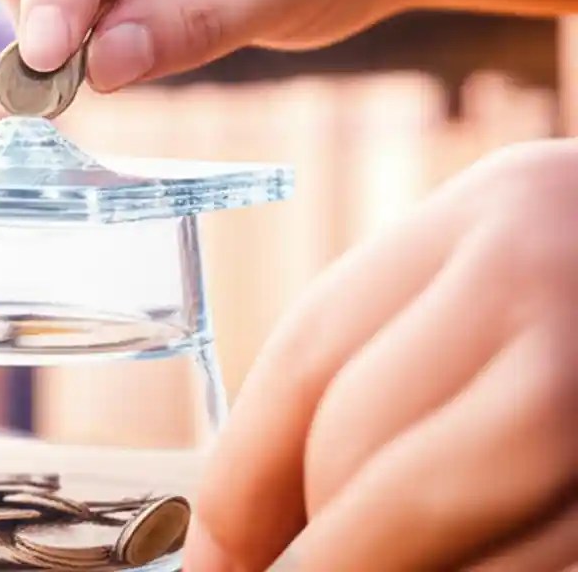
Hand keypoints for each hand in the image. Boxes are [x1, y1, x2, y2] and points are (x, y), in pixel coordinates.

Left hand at [185, 141, 577, 570]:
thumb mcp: (486, 274)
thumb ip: (377, 366)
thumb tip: (255, 526)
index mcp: (490, 217)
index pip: (309, 362)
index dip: (238, 482)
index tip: (210, 561)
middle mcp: (560, 290)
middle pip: (369, 457)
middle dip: (311, 555)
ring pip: (449, 533)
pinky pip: (540, 559)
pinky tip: (458, 568)